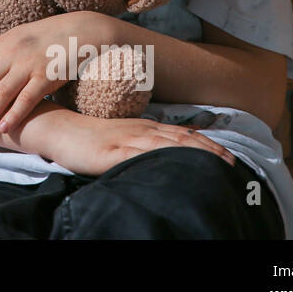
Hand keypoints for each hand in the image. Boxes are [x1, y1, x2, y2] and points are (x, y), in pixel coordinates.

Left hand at [0, 11, 109, 135]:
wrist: (79, 31)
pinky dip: (15, 114)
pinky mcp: (48, 76)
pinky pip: (28, 98)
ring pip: (2, 93)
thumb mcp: (11, 36)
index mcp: (0, 45)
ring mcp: (29, 64)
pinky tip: (4, 128)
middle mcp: (11, 54)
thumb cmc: (42, 36)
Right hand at [47, 111, 237, 177]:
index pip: (184, 134)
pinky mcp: (112, 153)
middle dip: (210, 151)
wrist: (59, 129)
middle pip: (182, 140)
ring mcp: (127, 141)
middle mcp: (141, 131)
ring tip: (214, 165)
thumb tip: (172, 146)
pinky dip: (161, 159)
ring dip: (193, 154)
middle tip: (233, 163)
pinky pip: (140, 157)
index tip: (230, 156)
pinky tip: (174, 164)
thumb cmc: (91, 136)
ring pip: (167, 146)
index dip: (209, 144)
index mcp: (145, 127)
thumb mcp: (123, 135)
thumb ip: (146, 140)